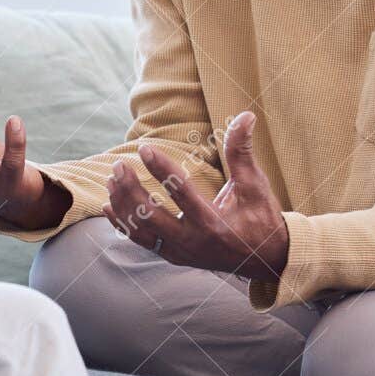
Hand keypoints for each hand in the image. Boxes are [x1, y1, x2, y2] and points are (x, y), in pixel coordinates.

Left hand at [102, 111, 289, 281]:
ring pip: (141, 231)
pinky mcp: (174, 256)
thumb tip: (246, 116)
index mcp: (213, 223)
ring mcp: (180, 252)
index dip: (160, 168)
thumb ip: (242, 151)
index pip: (180, 192)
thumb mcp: (255, 185)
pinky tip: (109, 204)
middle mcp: (193, 241)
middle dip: (130, 190)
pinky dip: (122, 224)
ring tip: (112, 179)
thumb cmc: (261, 217)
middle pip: (150, 216)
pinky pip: (141, 242)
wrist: (265, 259)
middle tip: (118, 165)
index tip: (143, 147)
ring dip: (122, 205)